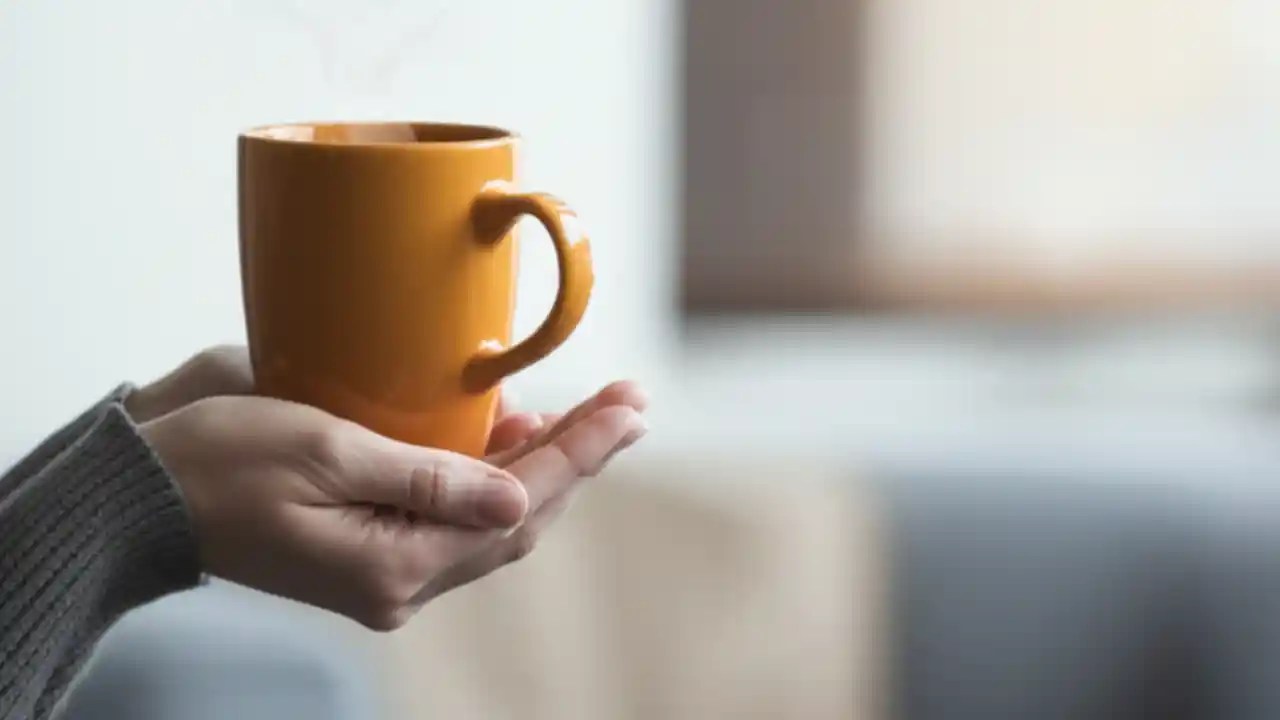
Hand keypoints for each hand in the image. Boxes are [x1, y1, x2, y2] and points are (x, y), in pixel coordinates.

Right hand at [137, 348, 647, 629]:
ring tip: (590, 417)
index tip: (631, 408)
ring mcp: (387, 566)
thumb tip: (521, 500)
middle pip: (519, 518)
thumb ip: (431, 478)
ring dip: (542, 465)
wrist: (142, 494)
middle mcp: (401, 579)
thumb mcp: (326, 453)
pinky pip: (455, 514)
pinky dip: (491, 473)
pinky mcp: (371, 545)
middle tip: (629, 404)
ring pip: (494, 519)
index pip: (519, 504)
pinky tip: (512, 432)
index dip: (583, 452)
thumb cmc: (219, 463)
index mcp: (395, 564)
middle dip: (577, 457)